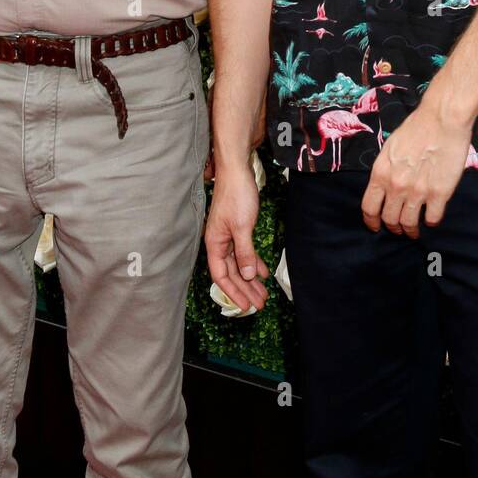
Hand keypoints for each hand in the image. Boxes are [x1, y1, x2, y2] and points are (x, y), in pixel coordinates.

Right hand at [205, 162, 269, 312]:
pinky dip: (253, 262)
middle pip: (231, 273)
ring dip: (250, 279)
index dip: (233, 292)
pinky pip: (244, 252)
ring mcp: (228, 236)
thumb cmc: (237, 195)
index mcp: (215, 243)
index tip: (246, 307)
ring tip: (263, 294)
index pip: (221, 276)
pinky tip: (262, 272)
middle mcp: (219, 242)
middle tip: (259, 304)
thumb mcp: (243, 226)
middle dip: (245, 290)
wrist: (237, 170)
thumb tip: (246, 276)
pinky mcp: (238, 229)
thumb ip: (244, 252)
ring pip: (239, 264)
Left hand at [361, 92, 471, 237]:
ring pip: (409, 223)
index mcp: (381, 173)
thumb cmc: (417, 128)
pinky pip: (433, 218)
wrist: (442, 119)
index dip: (371, 221)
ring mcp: (418, 192)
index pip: (369, 207)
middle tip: (398, 228)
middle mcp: (396, 186)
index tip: (375, 226)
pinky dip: (431, 221)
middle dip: (392, 227)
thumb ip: (385, 170)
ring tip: (414, 231)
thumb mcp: (390, 148)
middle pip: (389, 219)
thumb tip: (385, 187)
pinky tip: (432, 216)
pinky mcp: (440, 194)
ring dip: (410, 230)